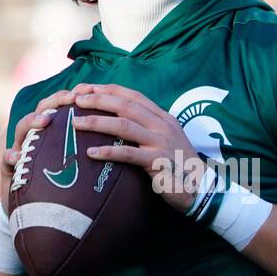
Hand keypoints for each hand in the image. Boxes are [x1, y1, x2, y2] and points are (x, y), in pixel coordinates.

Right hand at [0, 88, 82, 218]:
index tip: (87, 90)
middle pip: (41, 111)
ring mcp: (21, 150)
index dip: (72, 97)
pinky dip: (10, 157)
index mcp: (54, 133)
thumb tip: (122, 141)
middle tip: (69, 99)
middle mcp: (36, 136)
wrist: (39, 213)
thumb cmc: (64, 187)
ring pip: (21, 129)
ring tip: (44, 121)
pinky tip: (16, 156)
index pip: (62, 108)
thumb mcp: (80, 168)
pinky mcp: (10, 169)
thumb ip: (93, 152)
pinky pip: (7, 160)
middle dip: (53, 102)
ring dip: (31, 122)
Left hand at [66, 83, 205, 213]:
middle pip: (125, 105)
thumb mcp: (165, 139)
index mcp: (162, 117)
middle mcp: (162, 125)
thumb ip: (146, 128)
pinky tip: (91, 153)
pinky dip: (109, 152)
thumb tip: (117, 122)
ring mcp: (160, 142)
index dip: (108, 90)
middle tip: (76, 100)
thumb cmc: (177, 164)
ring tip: (76, 123)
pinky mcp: (157, 162)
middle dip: (98, 100)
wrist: (200, 187)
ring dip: (98, 122)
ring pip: (125, 125)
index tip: (85, 88)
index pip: (132, 96)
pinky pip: (129, 154)